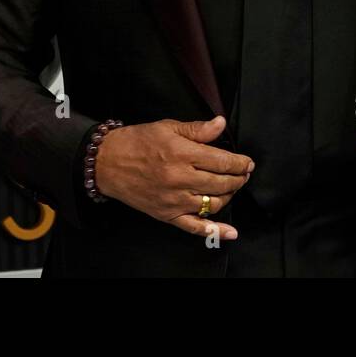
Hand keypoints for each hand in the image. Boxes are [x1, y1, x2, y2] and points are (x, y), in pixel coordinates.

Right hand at [94, 115, 252, 239]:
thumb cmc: (137, 142)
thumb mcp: (168, 127)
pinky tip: (229, 232)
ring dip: (229, 196)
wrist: (108, 163)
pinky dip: (214, 231)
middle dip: (238, 179)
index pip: (222, 161)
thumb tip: (221, 124)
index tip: (247, 163)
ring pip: (213, 204)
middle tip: (244, 174)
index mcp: (182, 154)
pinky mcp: (167, 215)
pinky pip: (194, 227)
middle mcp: (180, 179)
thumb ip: (197, 129)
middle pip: (221, 183)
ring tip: (232, 187)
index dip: (240, 163)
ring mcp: (174, 200)